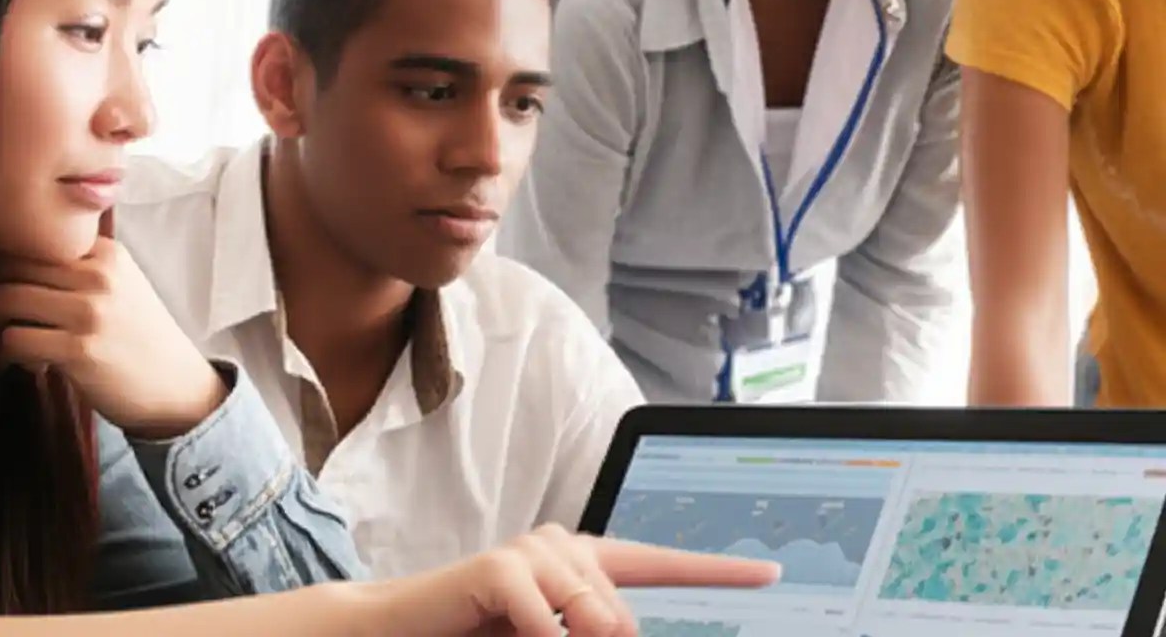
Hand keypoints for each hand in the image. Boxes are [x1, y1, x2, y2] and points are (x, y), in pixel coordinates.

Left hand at [0, 210, 224, 436]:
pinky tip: (28, 364)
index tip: (18, 293)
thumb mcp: (122, 286)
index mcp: (109, 253)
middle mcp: (100, 276)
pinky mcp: (79, 350)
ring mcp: (90, 312)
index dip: (11, 267)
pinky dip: (7, 354)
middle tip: (7, 320)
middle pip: (11, 266)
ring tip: (16, 342)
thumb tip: (8, 261)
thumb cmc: (139, 338)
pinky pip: (13, 340)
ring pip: (4, 299)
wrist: (176, 386)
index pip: (33, 241)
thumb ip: (79, 267)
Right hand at [365, 524, 780, 636]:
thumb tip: (623, 632)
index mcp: (584, 563)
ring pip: (596, 614)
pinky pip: (548, 620)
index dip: (716, 571)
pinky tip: (508, 633)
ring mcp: (533, 551)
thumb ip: (593, 633)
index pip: (661, 564)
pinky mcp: (500, 567)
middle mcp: (564, 546)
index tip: (769, 574)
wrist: (405, 630)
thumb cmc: (481, 635)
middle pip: (626, 616)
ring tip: (518, 635)